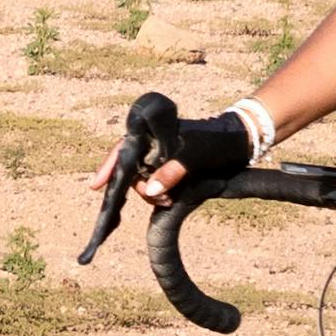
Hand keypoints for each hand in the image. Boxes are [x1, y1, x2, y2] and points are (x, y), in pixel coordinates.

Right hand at [75, 87, 242, 255]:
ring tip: (170, 200)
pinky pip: (157, 187)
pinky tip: (170, 201)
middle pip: (131, 171)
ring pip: (144, 182)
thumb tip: (151, 189)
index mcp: (152, 135)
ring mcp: (161, 160)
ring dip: (152, 194)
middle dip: (140, 188)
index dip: (108, 167)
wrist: (240, 144)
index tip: (95, 186)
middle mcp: (152, 147)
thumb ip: (172, 171)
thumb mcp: (194, 156)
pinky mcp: (171, 172)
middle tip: (159, 198)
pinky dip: (160, 196)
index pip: (122, 150)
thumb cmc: (214, 142)